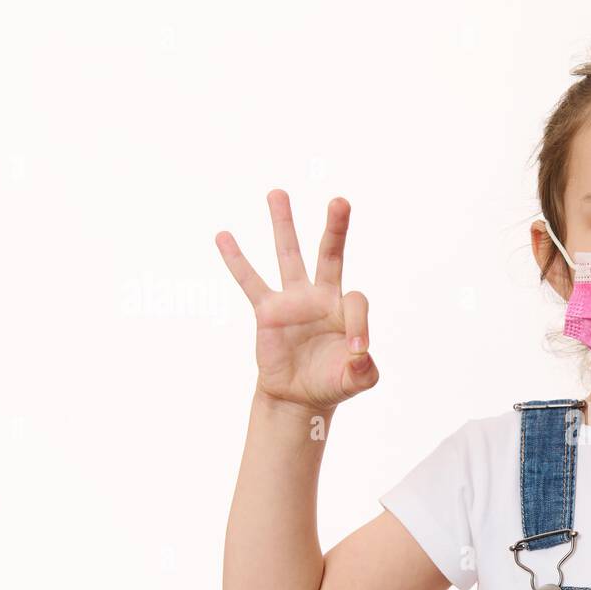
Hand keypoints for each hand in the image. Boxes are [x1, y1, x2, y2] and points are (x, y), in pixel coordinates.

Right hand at [216, 189, 378, 412]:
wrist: (299, 396)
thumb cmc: (331, 383)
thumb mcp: (358, 379)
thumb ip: (366, 369)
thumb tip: (361, 353)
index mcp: (345, 309)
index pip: (356, 301)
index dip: (361, 325)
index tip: (358, 351)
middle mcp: (320, 296)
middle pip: (330, 254)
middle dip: (335, 229)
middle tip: (340, 201)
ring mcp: (293, 300)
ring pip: (288, 255)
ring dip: (283, 224)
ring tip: (278, 193)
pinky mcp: (267, 311)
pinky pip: (250, 282)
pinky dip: (237, 260)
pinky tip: (224, 236)